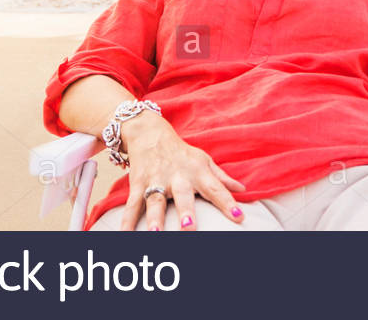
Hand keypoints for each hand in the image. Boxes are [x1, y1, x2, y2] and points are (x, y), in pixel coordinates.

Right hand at [117, 115, 245, 230]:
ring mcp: (156, 180)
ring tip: (154, 234)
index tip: (239, 216)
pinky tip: (124, 235)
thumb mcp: (204, 161)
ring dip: (154, 218)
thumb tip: (243, 190)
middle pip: (182, 196)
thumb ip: (222, 178)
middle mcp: (177, 177)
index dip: (227, 202)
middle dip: (186, 212)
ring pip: (154, 201)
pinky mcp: (138, 183)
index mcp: (198, 172)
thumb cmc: (182, 153)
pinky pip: (132, 205)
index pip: (216, 188)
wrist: (150, 132)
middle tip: (190, 228)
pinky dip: (127, 221)